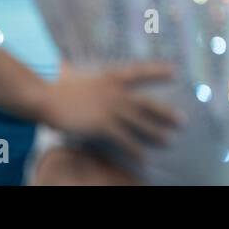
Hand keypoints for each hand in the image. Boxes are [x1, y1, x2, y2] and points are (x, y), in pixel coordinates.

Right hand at [37, 61, 184, 161]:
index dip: (157, 71)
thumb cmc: (55, 85)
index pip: (139, 71)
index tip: (175, 71)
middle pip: (147, 103)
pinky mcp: (103, 125)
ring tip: (169, 141)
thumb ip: (85, 74)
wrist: (45, 95)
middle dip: (165, 111)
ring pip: (140, 123)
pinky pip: (124, 139)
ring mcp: (111, 108)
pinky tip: (144, 158)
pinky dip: (135, 149)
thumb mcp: (76, 73)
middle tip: (182, 119)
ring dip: (156, 133)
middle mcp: (115, 92)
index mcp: (110, 76)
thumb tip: (77, 70)